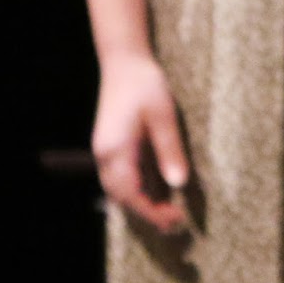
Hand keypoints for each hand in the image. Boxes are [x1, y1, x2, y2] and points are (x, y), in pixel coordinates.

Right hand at [93, 51, 189, 232]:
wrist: (124, 61)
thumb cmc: (145, 84)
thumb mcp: (163, 115)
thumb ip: (170, 150)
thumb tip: (179, 184)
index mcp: (116, 151)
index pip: (131, 194)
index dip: (152, 212)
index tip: (175, 220)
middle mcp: (105, 156)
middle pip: (122, 197)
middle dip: (146, 213)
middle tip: (176, 221)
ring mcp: (104, 151)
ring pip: (118, 190)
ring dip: (139, 204)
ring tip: (167, 212)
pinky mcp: (110, 146)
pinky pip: (119, 178)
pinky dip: (134, 191)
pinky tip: (152, 192)